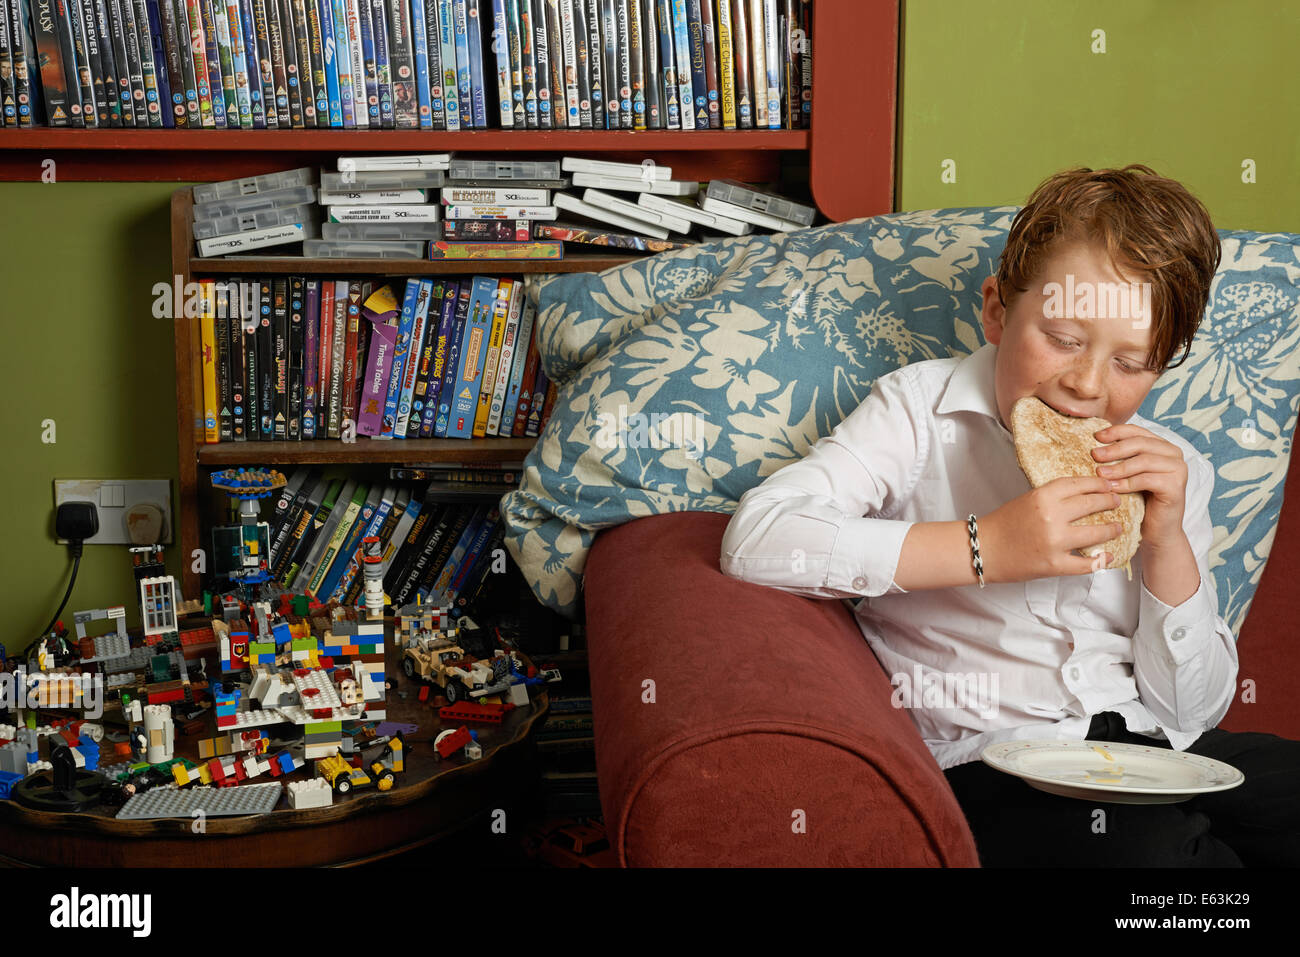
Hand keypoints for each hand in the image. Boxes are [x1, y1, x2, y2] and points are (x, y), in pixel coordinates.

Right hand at [979, 476, 1123, 582]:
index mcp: (1042, 496)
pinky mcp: (1055, 564)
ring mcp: (1055, 541)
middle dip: (1110, 502)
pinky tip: (1108, 555)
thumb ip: (1052, 498)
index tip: (1108, 484)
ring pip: (1096, 533)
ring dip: (1112, 529)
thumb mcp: (1026, 500)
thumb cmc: (1002, 524)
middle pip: (1092, 504)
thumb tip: (1080, 496)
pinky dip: (1101, 560)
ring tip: (1117, 527)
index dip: (1098, 483)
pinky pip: (1087, 563)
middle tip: (1117, 502)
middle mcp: (1051, 516)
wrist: (983, 549)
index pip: (1079, 484)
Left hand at [1091, 423, 1187, 549]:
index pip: (1138, 431)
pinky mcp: (1177, 486)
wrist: (1156, 531)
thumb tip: (1094, 443)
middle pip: (1141, 444)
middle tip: (1094, 455)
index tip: (1096, 436)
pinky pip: (1147, 479)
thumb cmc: (1139, 501)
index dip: (1116, 432)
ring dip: (1119, 467)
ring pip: (1144, 461)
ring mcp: (1178, 470)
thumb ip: (1120, 457)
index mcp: (1162, 446)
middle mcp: (1174, 454)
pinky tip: (1112, 488)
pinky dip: (1127, 483)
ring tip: (1100, 474)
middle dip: (1115, 448)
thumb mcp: (1128, 474)